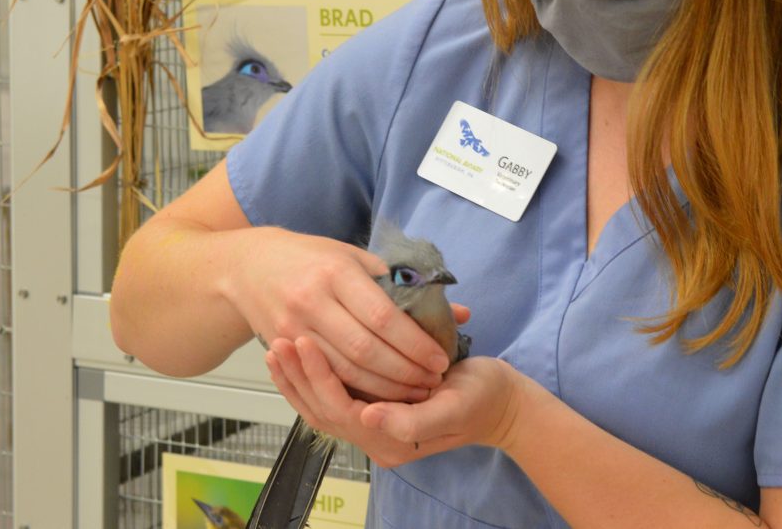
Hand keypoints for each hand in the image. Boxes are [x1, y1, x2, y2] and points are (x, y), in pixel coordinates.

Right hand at [225, 228, 449, 401]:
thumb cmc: (311, 258)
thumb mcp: (356, 258)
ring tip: (414, 393)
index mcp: (336, 272)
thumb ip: (404, 286)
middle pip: (365, 350)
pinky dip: (356, 390)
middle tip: (432, 381)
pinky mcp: (282, 346)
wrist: (249, 266)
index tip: (439, 358)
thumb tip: (457, 313)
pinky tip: (380, 396)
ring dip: (384, 389)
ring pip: (345, 371)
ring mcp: (293, 327)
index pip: (383, 316)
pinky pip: (325, 376)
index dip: (414, 343)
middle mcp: (312, 300)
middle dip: (404, 372)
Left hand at [265, 329, 522, 468]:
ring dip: (298, 378)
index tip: (302, 341)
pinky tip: (302, 355)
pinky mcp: (377, 410)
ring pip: (322, 407)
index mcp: (393, 440)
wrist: (504, 404)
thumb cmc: (484, 398)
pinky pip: (334, 398)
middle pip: (322, 411)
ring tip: (278, 346)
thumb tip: (368, 416)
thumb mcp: (457, 407)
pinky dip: (313, 378)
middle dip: (298, 377)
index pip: (339, 410)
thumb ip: (414, 420)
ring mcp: (376, 427)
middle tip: (278, 340)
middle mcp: (378, 439)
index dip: (317, 377)